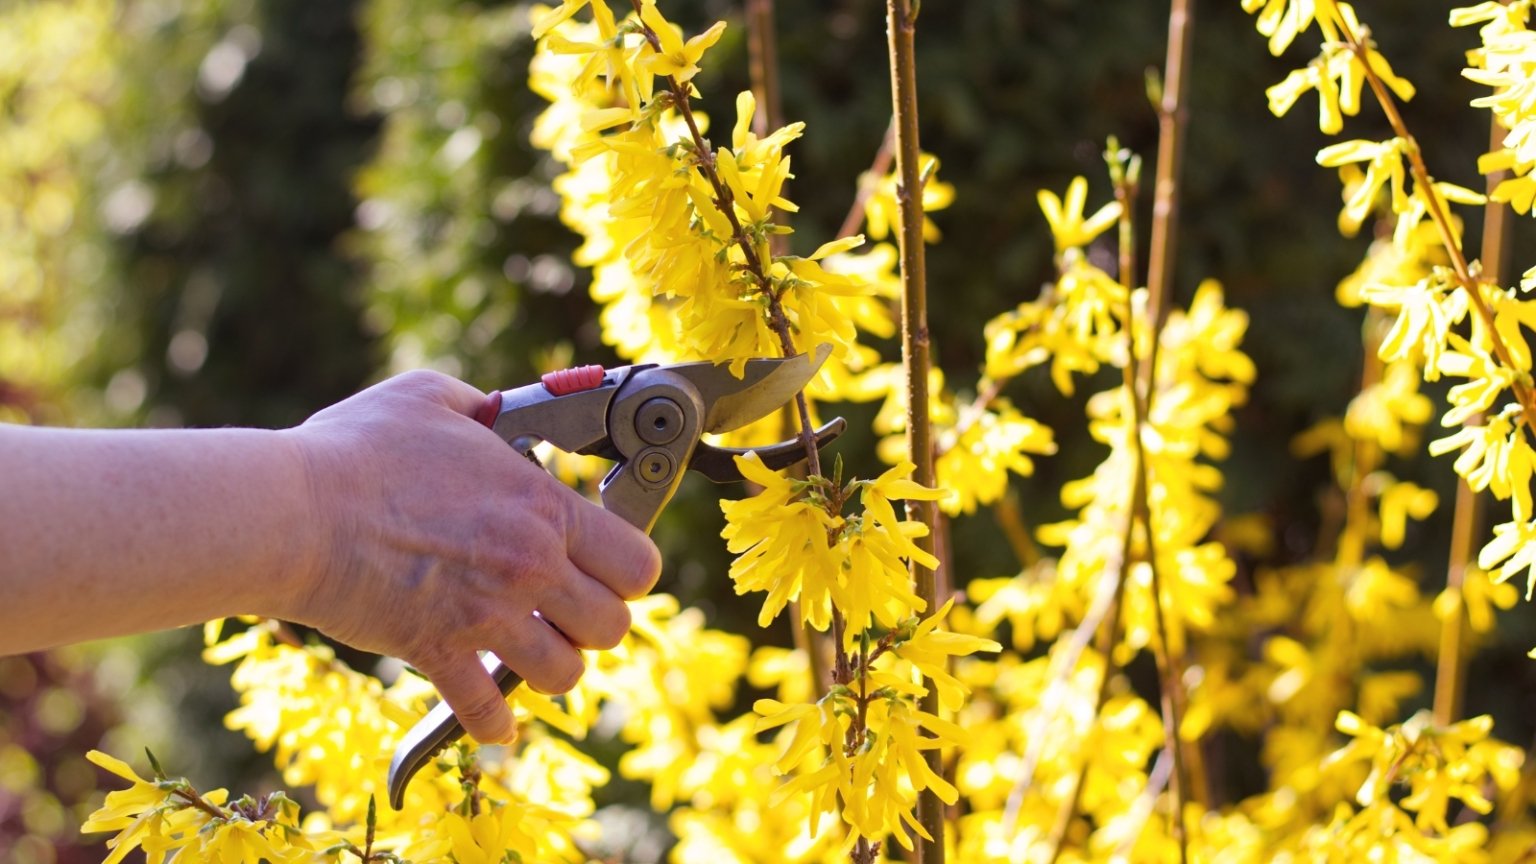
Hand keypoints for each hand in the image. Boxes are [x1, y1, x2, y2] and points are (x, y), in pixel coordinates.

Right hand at [285, 371, 660, 743]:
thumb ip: (479, 407)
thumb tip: (493, 411)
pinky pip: (487, 712)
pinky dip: (493, 722)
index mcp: (541, 506)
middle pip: (613, 626)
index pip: (637, 562)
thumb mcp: (429, 398)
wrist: (292, 510)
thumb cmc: (355, 450)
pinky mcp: (438, 652)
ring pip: (566, 674)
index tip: (604, 566)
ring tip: (530, 650)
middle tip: (566, 609)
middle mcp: (530, 565)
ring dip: (552, 666)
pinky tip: (493, 717)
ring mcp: (487, 615)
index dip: (628, 569)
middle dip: (595, 622)